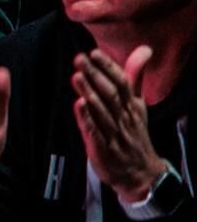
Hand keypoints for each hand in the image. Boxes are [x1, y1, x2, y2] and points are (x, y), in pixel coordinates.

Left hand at [74, 46, 167, 202]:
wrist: (141, 172)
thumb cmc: (134, 132)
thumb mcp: (138, 103)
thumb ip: (135, 76)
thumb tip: (144, 49)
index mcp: (132, 106)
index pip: (122, 83)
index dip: (109, 68)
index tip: (95, 53)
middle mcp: (124, 117)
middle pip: (111, 95)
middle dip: (96, 76)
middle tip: (80, 58)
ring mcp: (114, 133)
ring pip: (103, 112)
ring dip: (90, 94)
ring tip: (77, 76)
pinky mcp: (103, 148)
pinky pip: (96, 133)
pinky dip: (87, 119)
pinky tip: (78, 105)